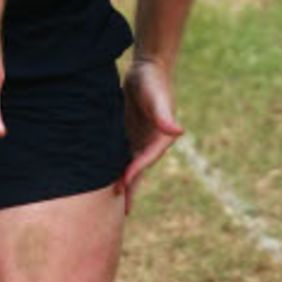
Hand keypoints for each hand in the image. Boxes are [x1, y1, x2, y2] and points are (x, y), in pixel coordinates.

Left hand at [115, 57, 182, 213]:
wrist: (147, 68)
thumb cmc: (153, 80)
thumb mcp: (158, 96)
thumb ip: (164, 114)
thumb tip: (178, 131)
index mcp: (160, 137)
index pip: (146, 159)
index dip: (135, 172)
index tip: (123, 183)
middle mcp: (150, 142)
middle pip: (139, 169)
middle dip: (130, 188)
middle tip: (122, 213)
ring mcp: (139, 138)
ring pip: (128, 165)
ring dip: (122, 182)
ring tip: (111, 203)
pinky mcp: (127, 133)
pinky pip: (120, 155)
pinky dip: (113, 167)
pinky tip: (103, 179)